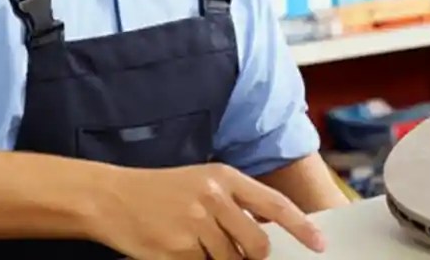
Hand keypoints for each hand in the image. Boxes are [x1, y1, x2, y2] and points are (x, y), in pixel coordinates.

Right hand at [102, 162, 325, 259]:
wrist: (110, 197)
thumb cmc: (159, 191)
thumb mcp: (201, 183)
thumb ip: (234, 204)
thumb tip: (265, 236)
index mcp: (223, 177)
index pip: (275, 204)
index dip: (301, 227)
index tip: (318, 244)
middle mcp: (212, 199)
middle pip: (256, 244)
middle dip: (253, 257)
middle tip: (240, 254)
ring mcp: (194, 226)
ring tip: (196, 245)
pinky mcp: (177, 251)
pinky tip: (182, 252)